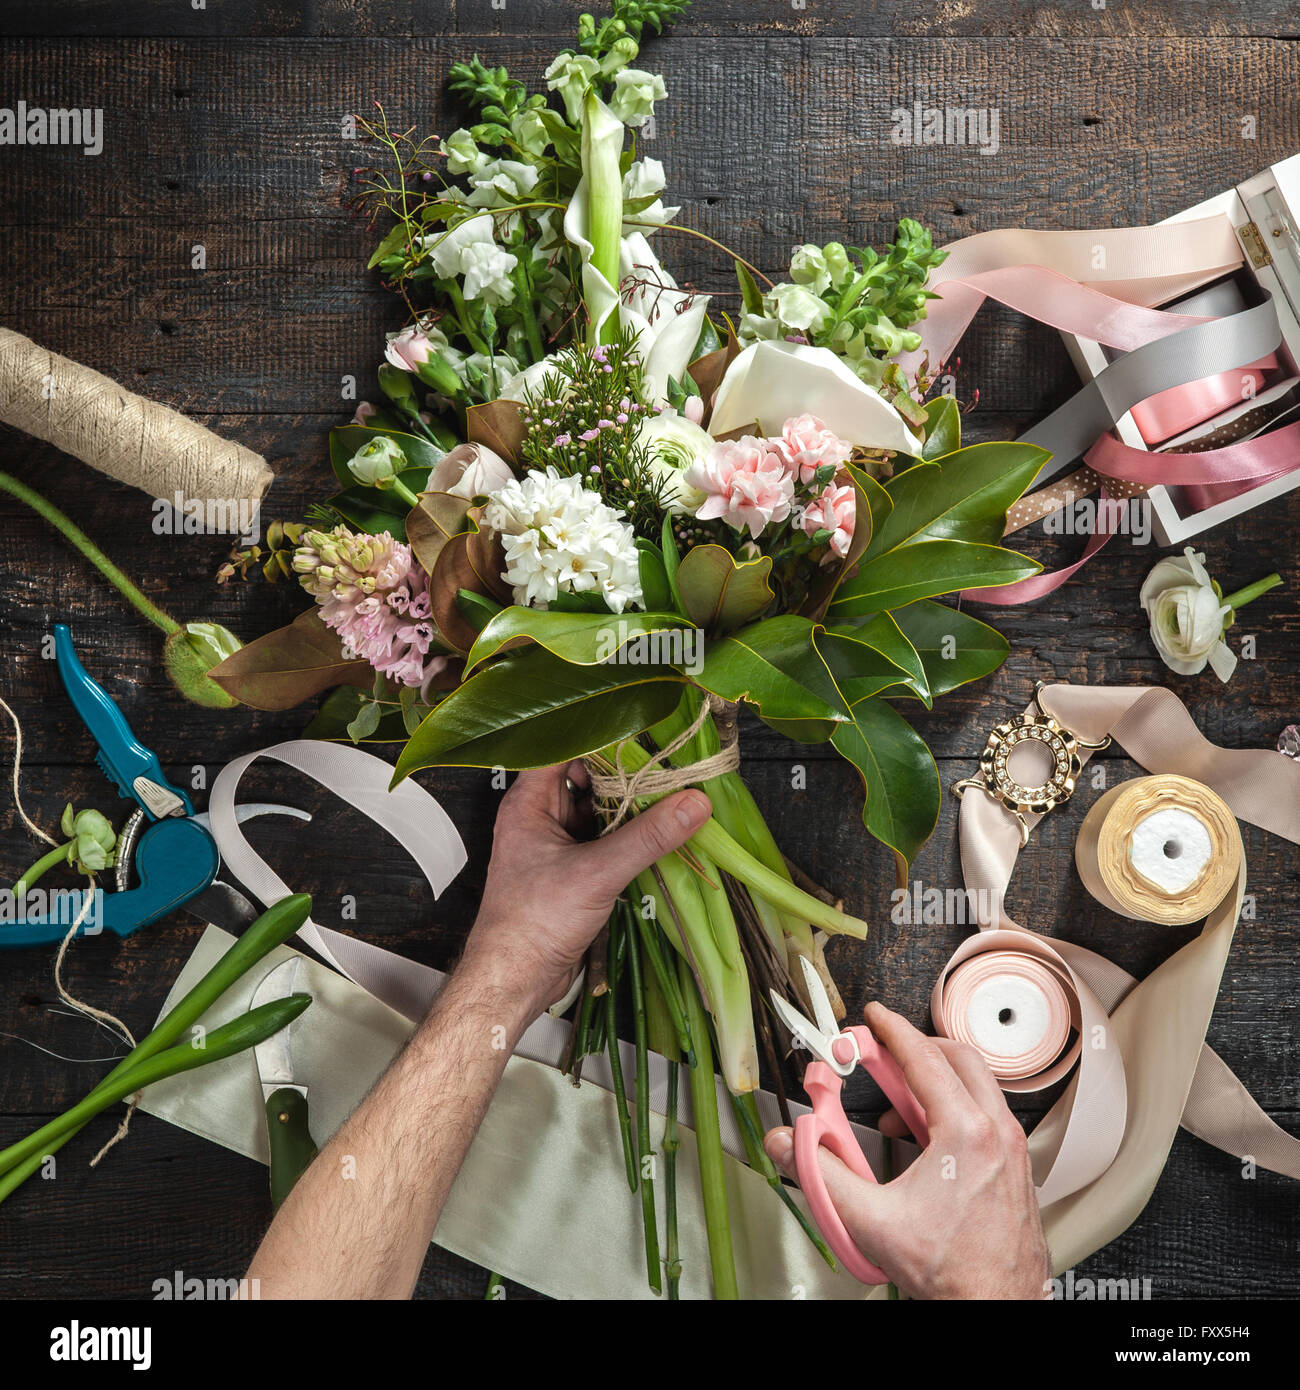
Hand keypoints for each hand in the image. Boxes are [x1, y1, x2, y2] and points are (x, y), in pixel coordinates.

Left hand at [458, 760, 711, 1018]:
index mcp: (529, 803)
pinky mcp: (575, 869)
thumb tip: (693, 802)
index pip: (566, 747)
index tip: (647, 729)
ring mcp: (559, 843)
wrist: (514, 980)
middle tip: (672, 765)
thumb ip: (647, 837)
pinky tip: (662, 832)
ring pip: (602, 809)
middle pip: (589, 777)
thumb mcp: (597, 873)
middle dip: (628, 773)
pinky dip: (632, 834)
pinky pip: (608, 838)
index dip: (604, 735)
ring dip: (634, 806)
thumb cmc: (532, 923)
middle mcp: (542, 816)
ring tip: (675, 793)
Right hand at [764, 1002, 1049, 1299]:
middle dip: (920, 1047)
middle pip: (961, 1058)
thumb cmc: (953, 1271)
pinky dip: (954, 1109)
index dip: (893, 1030)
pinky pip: (988, 1115)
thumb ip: (822, 1175)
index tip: (875, 1017)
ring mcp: (1014, 1151)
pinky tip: (926, 1140)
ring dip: (937, 1082)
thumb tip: (791, 1144)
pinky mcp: (1017, 1168)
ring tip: (899, 1106)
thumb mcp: (872, 1220)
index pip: (925, 1059)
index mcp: (968, 1134)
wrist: (995, 1306)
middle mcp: (999, 1134)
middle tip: (887, 1050)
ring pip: (979, 1086)